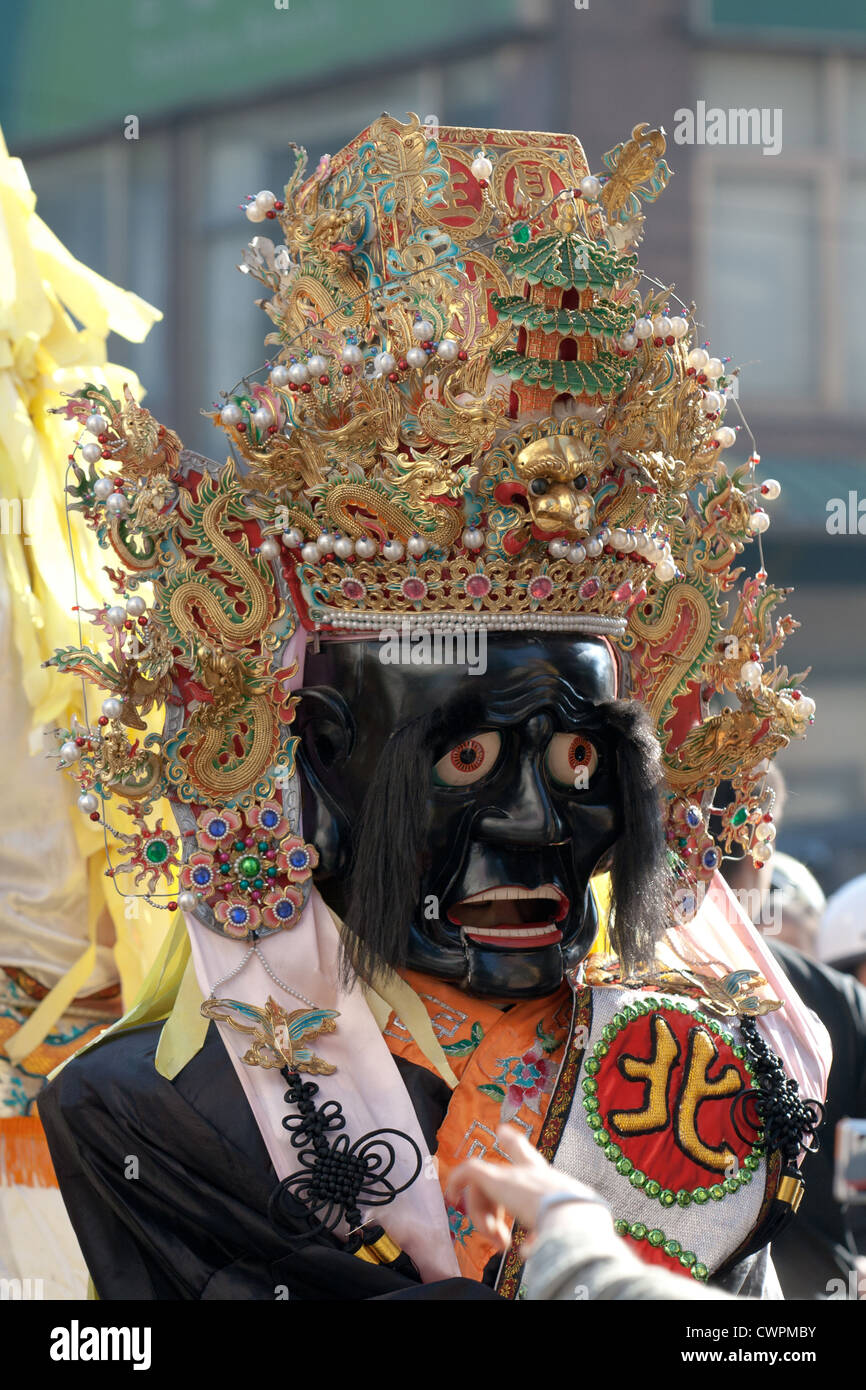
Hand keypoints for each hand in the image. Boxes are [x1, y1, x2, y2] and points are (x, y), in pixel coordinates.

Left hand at [445, 1124, 609, 1249]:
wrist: (575, 1220)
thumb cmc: (577, 1231)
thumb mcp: (562, 1231)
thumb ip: (541, 1239)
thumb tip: (526, 1252)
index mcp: (551, 1182)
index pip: (528, 1155)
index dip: (514, 1144)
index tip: (502, 1132)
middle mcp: (533, 1171)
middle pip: (501, 1172)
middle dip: (493, 1207)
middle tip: (501, 1241)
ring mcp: (514, 1173)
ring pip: (485, 1187)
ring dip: (486, 1219)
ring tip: (499, 1242)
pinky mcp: (497, 1177)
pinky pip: (469, 1171)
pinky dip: (457, 1182)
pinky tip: (450, 1197)